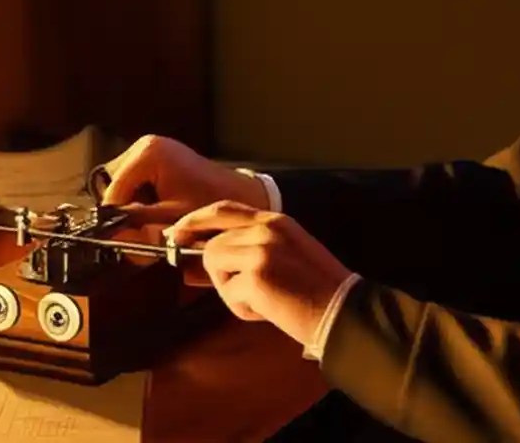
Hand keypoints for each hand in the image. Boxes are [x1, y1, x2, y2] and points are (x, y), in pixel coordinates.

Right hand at [98, 135, 268, 225]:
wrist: (241, 194)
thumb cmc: (211, 203)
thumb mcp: (172, 220)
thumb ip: (138, 227)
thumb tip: (109, 236)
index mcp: (148, 154)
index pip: (113, 194)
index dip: (118, 222)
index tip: (133, 240)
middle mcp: (145, 146)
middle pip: (116, 192)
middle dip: (129, 217)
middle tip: (148, 234)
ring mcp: (150, 151)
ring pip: (125, 192)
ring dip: (137, 213)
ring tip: (159, 226)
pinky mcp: (157, 160)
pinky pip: (137, 188)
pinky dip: (146, 206)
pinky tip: (163, 216)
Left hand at [168, 200, 351, 345]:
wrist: (342, 311)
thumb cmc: (315, 290)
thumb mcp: (285, 254)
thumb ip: (250, 248)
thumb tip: (204, 257)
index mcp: (275, 220)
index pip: (224, 208)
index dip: (196, 219)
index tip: (177, 231)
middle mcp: (266, 228)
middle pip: (213, 244)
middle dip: (220, 273)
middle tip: (242, 291)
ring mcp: (260, 250)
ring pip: (215, 267)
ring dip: (231, 290)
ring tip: (263, 300)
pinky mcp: (256, 276)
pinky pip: (227, 292)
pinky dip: (243, 308)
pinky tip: (269, 310)